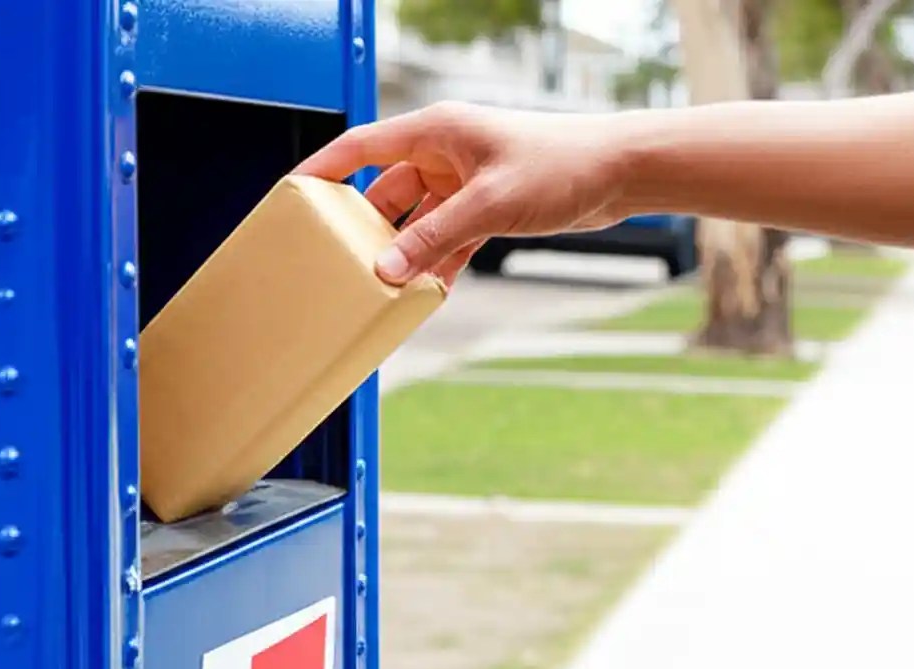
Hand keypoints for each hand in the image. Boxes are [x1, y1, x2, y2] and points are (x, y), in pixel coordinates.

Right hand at [293, 101, 638, 286]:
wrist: (621, 173)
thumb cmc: (562, 164)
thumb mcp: (488, 205)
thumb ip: (433, 238)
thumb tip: (386, 270)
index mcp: (436, 132)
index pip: (362, 147)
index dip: (324, 170)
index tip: (293, 195)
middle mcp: (445, 153)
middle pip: (386, 193)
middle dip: (369, 231)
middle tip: (346, 265)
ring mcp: (464, 181)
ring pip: (417, 222)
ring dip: (407, 253)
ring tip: (385, 288)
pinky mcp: (485, 206)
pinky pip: (446, 238)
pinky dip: (437, 262)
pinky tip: (426, 292)